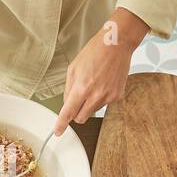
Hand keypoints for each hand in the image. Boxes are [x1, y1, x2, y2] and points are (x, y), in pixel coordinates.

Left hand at [54, 9, 148, 134]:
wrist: (116, 44)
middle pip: (81, 118)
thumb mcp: (73, 68)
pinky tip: (103, 84)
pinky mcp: (118, 96)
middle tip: (77, 101)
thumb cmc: (95, 52)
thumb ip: (69, 89)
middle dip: (76, 113)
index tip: (58, 131)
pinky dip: (101, 98)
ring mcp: (108, 97)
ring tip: (93, 84)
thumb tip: (67, 103)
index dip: (62, 124)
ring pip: (93, 111)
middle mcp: (96, 95)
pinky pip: (104, 104)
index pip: (69, 112)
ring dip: (89, 104)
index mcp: (82, 87)